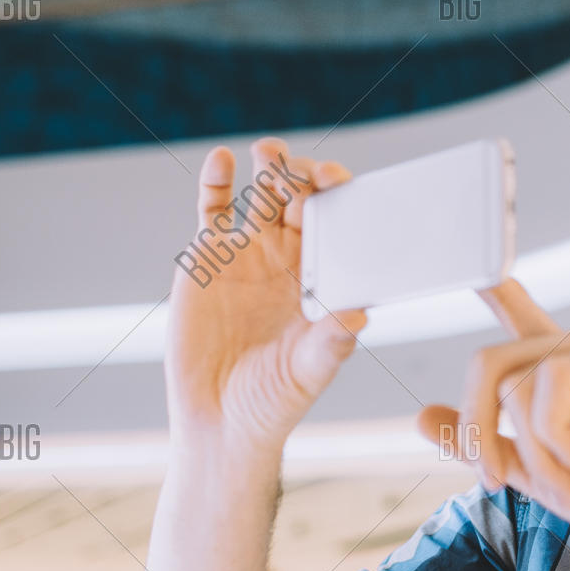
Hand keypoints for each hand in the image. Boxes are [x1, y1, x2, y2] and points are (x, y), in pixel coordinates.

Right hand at [165, 138, 365, 454]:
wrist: (218, 418)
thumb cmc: (274, 400)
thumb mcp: (307, 371)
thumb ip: (331, 343)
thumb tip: (360, 315)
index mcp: (324, 278)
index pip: (340, 224)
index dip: (340, 198)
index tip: (337, 183)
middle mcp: (291, 258)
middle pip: (303, 202)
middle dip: (305, 178)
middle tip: (303, 168)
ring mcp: (250, 252)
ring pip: (264, 196)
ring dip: (270, 169)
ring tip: (269, 152)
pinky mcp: (208, 256)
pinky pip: (215, 208)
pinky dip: (217, 181)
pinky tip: (222, 161)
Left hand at [416, 280, 569, 546]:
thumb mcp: (535, 473)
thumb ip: (486, 444)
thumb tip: (421, 415)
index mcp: (554, 368)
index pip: (513, 308)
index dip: (484, 281)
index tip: (461, 258)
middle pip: (487, 362)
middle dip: (475, 429)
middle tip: (494, 481)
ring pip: (515, 381)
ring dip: (528, 450)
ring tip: (563, 488)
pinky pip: (555, 381)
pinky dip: (551, 433)